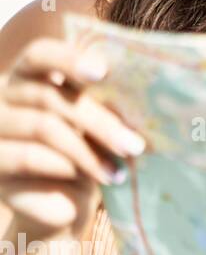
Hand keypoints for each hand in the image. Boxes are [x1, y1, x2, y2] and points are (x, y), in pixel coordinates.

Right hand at [0, 38, 145, 232]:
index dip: (69, 59)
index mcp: (32, 76)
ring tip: (121, 171)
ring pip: (44, 127)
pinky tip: (98, 179)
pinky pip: (29, 158)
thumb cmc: (92, 150)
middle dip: (100, 122)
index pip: (40, 54)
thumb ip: (109, 102)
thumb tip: (144, 96)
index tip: (103, 71)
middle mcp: (5, 98)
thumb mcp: (103, 123)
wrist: (68, 200)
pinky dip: (68, 166)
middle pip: (50, 97)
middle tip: (135, 145)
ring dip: (89, 151)